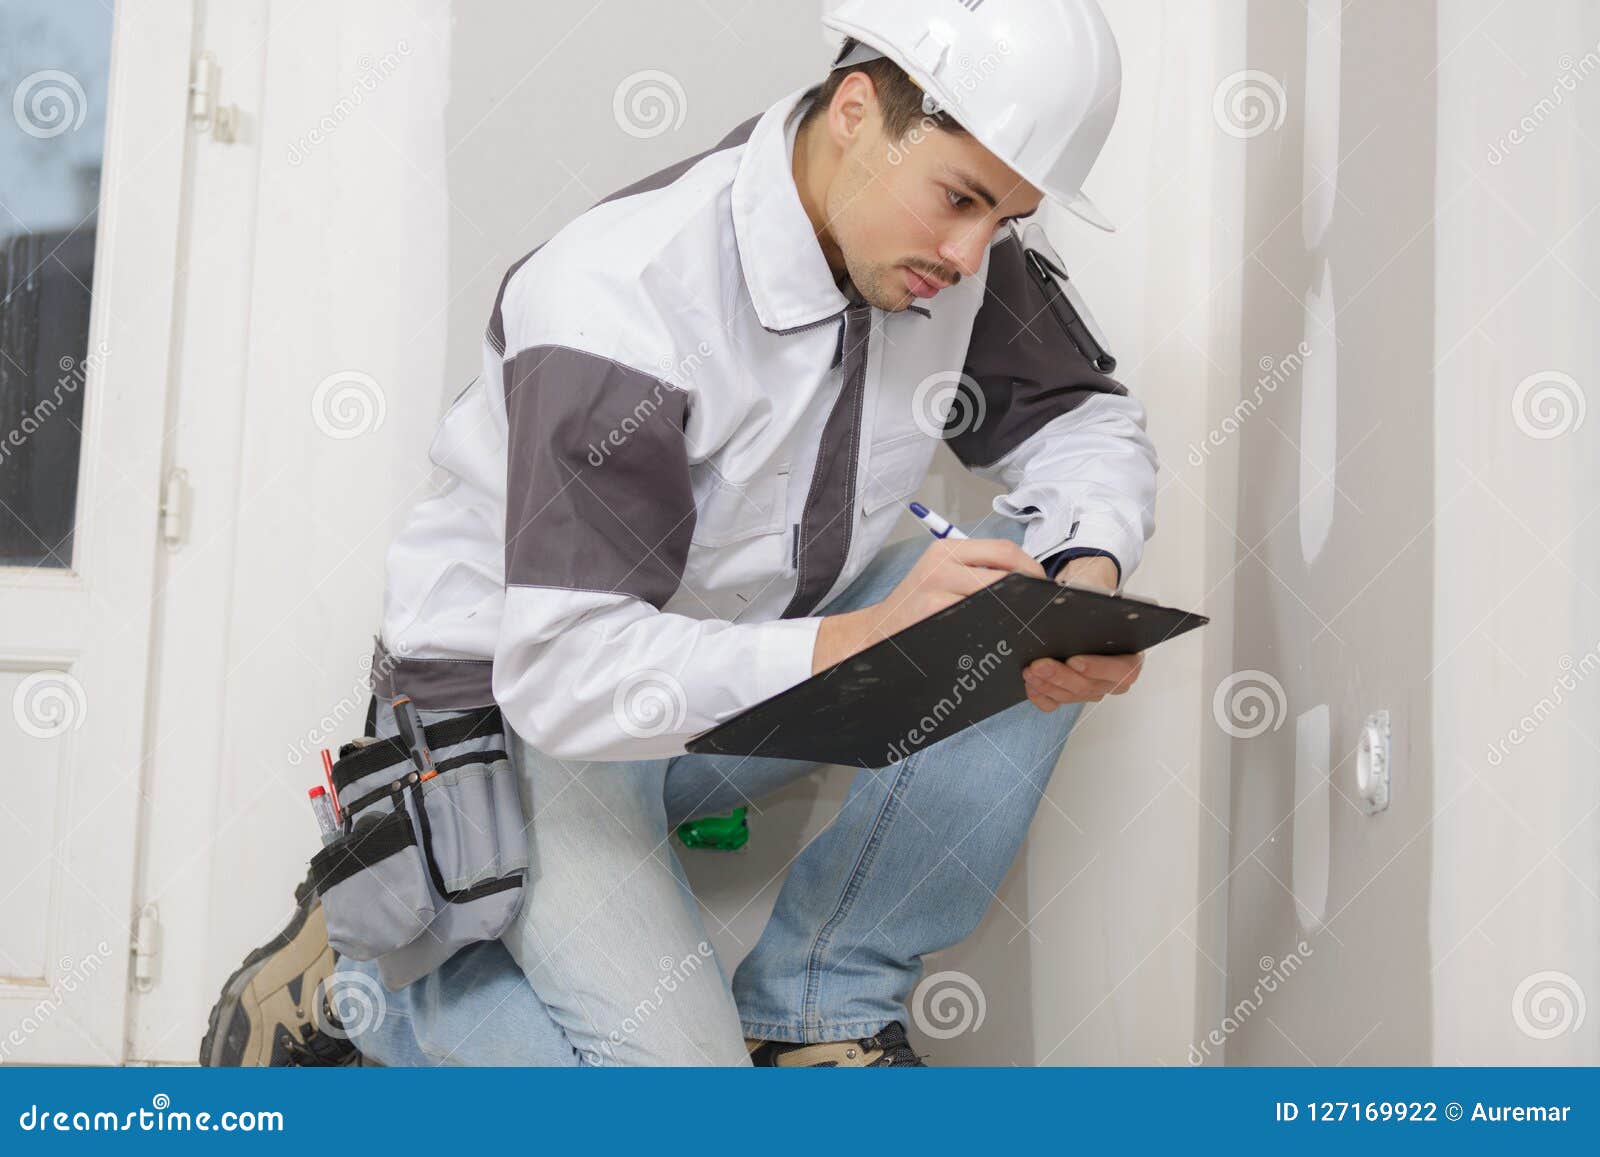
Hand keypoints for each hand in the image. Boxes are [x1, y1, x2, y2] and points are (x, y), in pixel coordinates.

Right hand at [812, 537, 1044, 672]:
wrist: (876, 632)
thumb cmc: (917, 606)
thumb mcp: (940, 575)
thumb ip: (977, 570)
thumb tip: (1027, 579)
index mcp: (947, 549)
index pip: (1004, 550)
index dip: (1030, 568)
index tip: (1040, 586)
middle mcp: (940, 564)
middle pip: (1005, 574)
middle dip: (1027, 594)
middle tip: (1037, 610)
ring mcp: (936, 591)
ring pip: (995, 600)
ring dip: (1014, 615)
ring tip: (1021, 626)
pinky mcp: (934, 616)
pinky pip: (978, 623)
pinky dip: (994, 632)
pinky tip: (997, 640)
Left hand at [1022, 554, 1140, 709]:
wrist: (1080, 607)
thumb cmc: (1093, 601)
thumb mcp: (1096, 591)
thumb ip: (1093, 595)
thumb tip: (1076, 596)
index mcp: (1130, 655)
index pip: (1122, 670)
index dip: (1098, 668)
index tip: (1075, 660)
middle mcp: (1113, 677)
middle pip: (1091, 686)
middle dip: (1062, 677)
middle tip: (1040, 665)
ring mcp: (1092, 688)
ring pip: (1072, 696)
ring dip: (1049, 685)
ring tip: (1030, 671)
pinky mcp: (1071, 694)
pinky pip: (1056, 703)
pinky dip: (1042, 696)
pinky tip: (1031, 685)